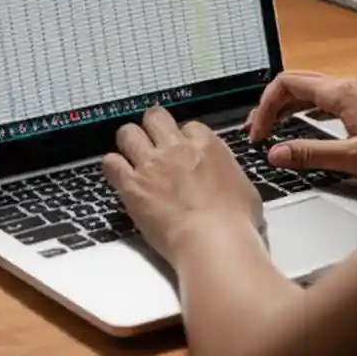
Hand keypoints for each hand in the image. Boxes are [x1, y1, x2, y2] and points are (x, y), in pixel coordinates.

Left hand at [102, 107, 262, 262]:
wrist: (213, 240)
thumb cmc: (235, 222)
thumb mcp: (245, 189)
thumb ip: (229, 175)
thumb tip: (226, 179)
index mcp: (206, 145)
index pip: (189, 126)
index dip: (185, 137)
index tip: (184, 149)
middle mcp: (176, 148)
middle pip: (155, 117)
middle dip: (153, 126)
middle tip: (153, 141)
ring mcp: (151, 164)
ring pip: (128, 132)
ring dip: (129, 141)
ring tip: (131, 155)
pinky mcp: (132, 185)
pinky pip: (110, 163)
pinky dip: (112, 166)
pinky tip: (119, 175)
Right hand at [246, 72, 356, 186]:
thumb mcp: (353, 159)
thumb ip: (311, 154)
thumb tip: (276, 153)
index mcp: (341, 93)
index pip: (287, 85)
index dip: (265, 107)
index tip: (258, 134)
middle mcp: (347, 87)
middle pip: (295, 82)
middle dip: (270, 104)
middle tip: (258, 131)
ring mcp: (356, 94)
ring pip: (309, 89)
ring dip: (286, 105)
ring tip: (272, 128)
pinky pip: (323, 98)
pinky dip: (303, 108)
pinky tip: (300, 124)